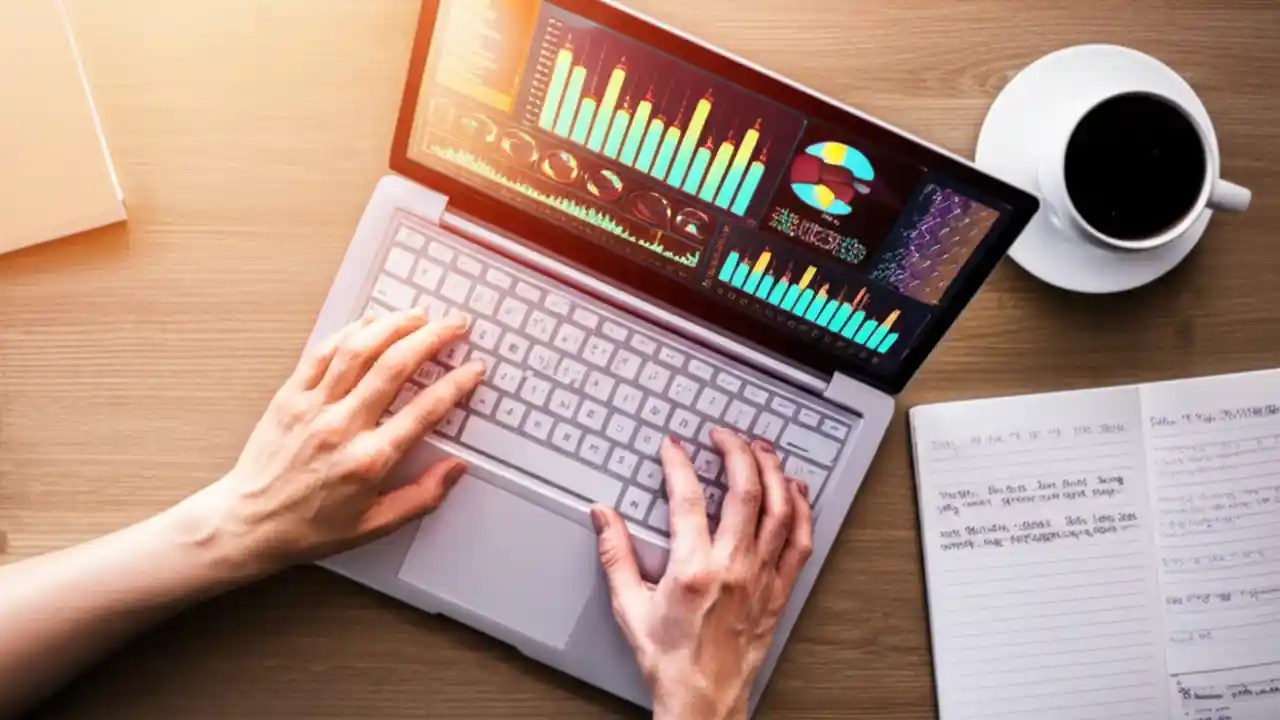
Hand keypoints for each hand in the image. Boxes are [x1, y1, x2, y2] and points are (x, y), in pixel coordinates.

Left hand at [179, 307, 484, 576]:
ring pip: (359, 349)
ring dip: (394, 325)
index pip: (425, 411)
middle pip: (395, 366)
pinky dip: (350, 331)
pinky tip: (371, 323)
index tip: (474, 369)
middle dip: (432, 338)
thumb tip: (457, 469)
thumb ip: (422, 496)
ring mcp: (312, 406)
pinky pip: (323, 352)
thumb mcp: (375, 525)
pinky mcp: (289, 396)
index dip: (457, 385)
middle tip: (454, 326)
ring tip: (418, 315)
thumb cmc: (310, 528)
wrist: (247, 524)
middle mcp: (342, 427)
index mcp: (369, 460)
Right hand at [592, 429, 813, 719]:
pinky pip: (799, 541)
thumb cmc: (669, 659)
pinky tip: (796, 491)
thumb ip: (615, 554)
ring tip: (761, 449)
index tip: (673, 446)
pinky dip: (802, 510)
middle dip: (736, 452)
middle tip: (724, 435)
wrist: (703, 698)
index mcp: (693, 569)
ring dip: (773, 471)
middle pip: (745, 491)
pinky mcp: (779, 590)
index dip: (680, 464)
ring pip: (779, 509)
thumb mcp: (629, 606)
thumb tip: (602, 516)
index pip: (688, 499)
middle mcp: (733, 568)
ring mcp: (761, 577)